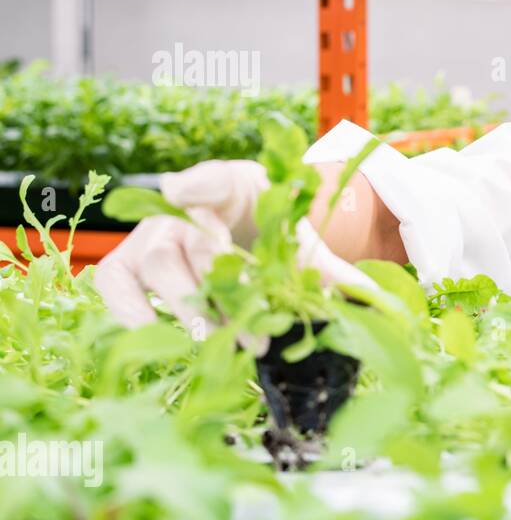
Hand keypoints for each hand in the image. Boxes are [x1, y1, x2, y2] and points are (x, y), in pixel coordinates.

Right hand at [95, 159, 373, 333]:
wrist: (236, 235)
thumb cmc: (267, 234)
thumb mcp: (301, 245)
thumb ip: (335, 271)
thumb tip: (386, 306)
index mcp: (234, 186)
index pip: (214, 177)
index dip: (198, 182)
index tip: (180, 188)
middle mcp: (186, 207)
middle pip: (195, 240)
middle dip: (225, 288)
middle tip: (252, 333)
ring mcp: (153, 234)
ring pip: (159, 265)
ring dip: (189, 308)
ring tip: (217, 342)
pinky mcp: (128, 264)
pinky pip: (115, 283)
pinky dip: (129, 310)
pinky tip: (159, 338)